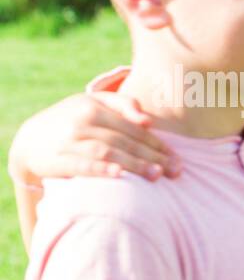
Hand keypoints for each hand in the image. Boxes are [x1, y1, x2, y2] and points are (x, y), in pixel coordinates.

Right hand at [9, 92, 179, 183]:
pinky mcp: (56, 160)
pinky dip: (101, 170)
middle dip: (153, 156)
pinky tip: (120, 176)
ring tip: (156, 175)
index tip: (178, 159)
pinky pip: (81, 165)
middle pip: (125, 140)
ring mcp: (68, 140)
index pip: (134, 128)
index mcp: (93, 106)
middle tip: (176, 171)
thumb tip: (147, 120)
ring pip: (107, 151)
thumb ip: (122, 104)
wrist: (29, 140)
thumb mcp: (92, 103)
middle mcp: (81, 121)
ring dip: (133, 164)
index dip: (158, 144)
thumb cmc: (71, 120)